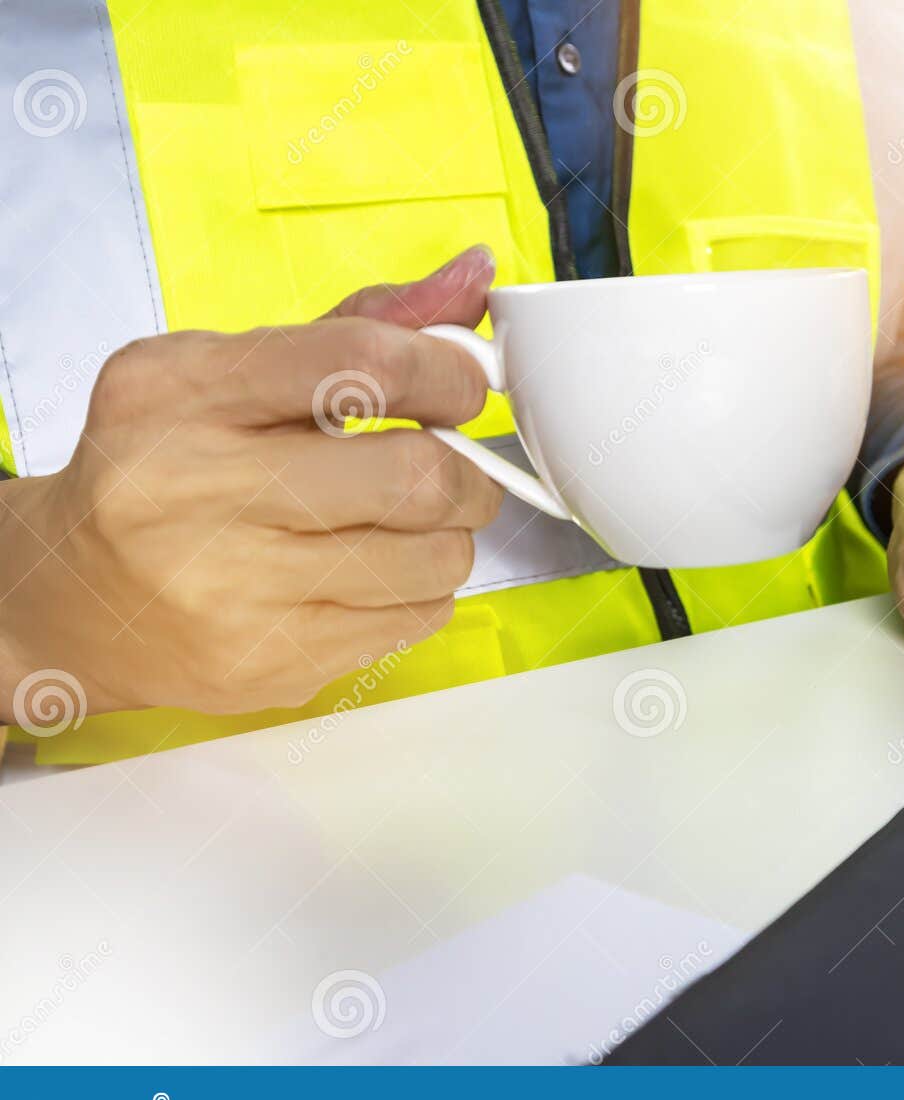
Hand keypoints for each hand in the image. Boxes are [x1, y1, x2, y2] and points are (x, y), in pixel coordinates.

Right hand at [0, 246, 502, 719]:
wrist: (74, 596)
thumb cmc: (167, 466)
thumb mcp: (232, 370)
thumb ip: (360, 322)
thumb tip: (474, 276)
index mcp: (185, 394)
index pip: (361, 366)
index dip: (447, 374)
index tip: (463, 388)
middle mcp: (197, 491)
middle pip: (413, 479)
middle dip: (467, 473)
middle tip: (460, 470)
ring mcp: (232, 589)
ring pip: (429, 560)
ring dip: (450, 539)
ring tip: (414, 527)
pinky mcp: (268, 663)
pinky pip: (413, 621)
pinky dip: (422, 592)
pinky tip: (376, 577)